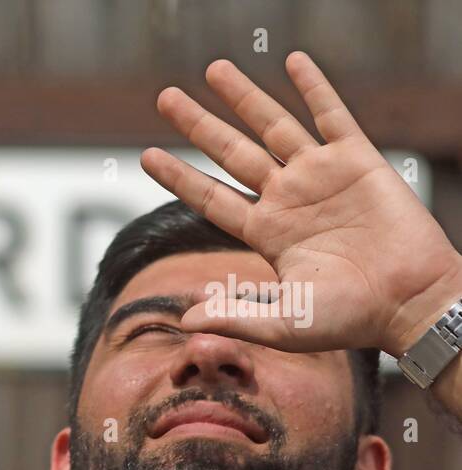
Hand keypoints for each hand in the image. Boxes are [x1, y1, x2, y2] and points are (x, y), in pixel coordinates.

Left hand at [140, 51, 461, 357]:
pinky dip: (314, 87)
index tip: (145, 156)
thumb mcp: (284, 323)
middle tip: (166, 97)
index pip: (209, 197)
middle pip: (231, 152)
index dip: (178, 176)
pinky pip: (332, 115)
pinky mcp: (359, 161)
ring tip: (214, 69)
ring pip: (273, 125)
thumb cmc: (350, 319)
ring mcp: (320, 176)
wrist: (410, 302)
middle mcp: (287, 198)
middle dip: (199, 124)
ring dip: (244, 96)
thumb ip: (235, 316)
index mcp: (265, 232)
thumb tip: (187, 318)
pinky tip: (293, 60)